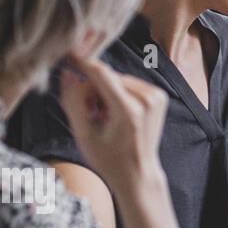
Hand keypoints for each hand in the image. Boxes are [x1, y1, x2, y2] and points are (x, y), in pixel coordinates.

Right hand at [57, 54, 168, 194]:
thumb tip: (69, 73)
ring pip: (118, 79)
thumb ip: (74, 101)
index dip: (83, 63)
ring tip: (104, 117)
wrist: (137, 172)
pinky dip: (119, 94)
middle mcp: (147, 99)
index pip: (102, 74)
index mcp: (129, 110)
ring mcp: (157, 97)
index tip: (68, 55)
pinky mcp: (159, 95)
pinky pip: (130, 84)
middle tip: (91, 114)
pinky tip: (116, 114)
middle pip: (108, 77)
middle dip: (93, 90)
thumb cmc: (108, 158)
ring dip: (105, 92)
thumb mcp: (83, 133)